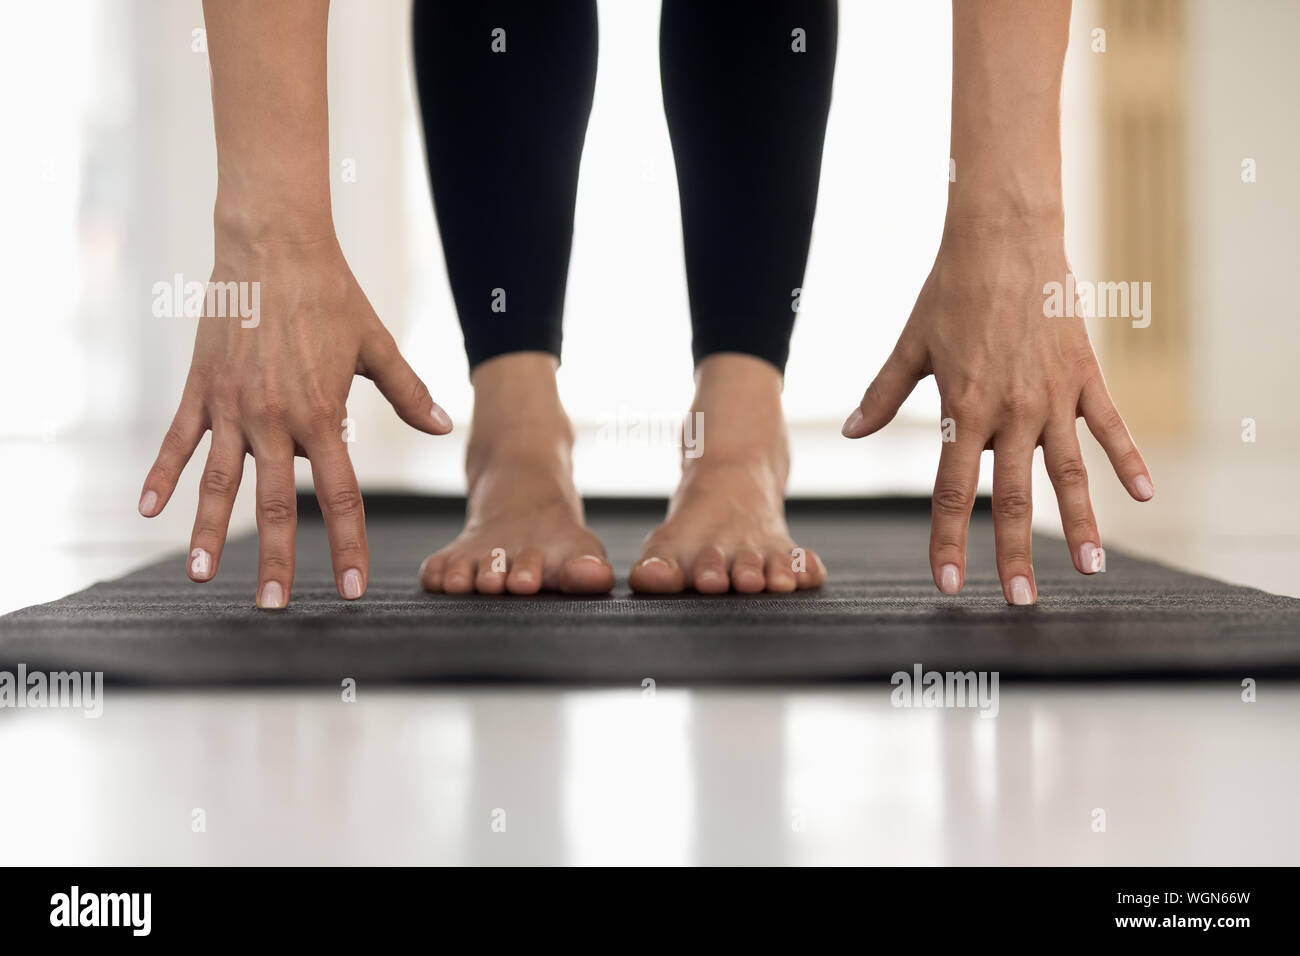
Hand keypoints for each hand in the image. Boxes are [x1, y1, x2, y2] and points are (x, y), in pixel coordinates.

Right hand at [137, 232, 451, 607]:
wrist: (273, 244)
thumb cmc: (331, 294)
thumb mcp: (376, 345)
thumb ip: (407, 392)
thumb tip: (443, 426)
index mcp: (323, 413)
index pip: (341, 496)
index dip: (347, 546)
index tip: (351, 590)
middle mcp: (276, 418)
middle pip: (277, 503)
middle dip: (276, 559)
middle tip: (272, 605)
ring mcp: (232, 405)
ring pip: (219, 481)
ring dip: (209, 531)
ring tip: (201, 576)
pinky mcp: (201, 387)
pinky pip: (179, 440)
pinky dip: (162, 474)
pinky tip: (150, 509)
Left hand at [842, 225, 1152, 604]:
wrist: (1004, 236)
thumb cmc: (950, 290)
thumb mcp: (911, 346)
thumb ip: (883, 396)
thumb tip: (849, 432)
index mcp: (962, 409)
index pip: (951, 492)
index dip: (947, 541)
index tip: (947, 584)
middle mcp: (1010, 411)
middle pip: (1013, 498)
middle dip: (1015, 554)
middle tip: (1020, 601)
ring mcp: (1053, 396)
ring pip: (1070, 473)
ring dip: (1082, 524)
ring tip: (1091, 571)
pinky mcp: (1085, 374)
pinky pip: (1111, 426)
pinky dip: (1129, 459)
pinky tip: (1147, 495)